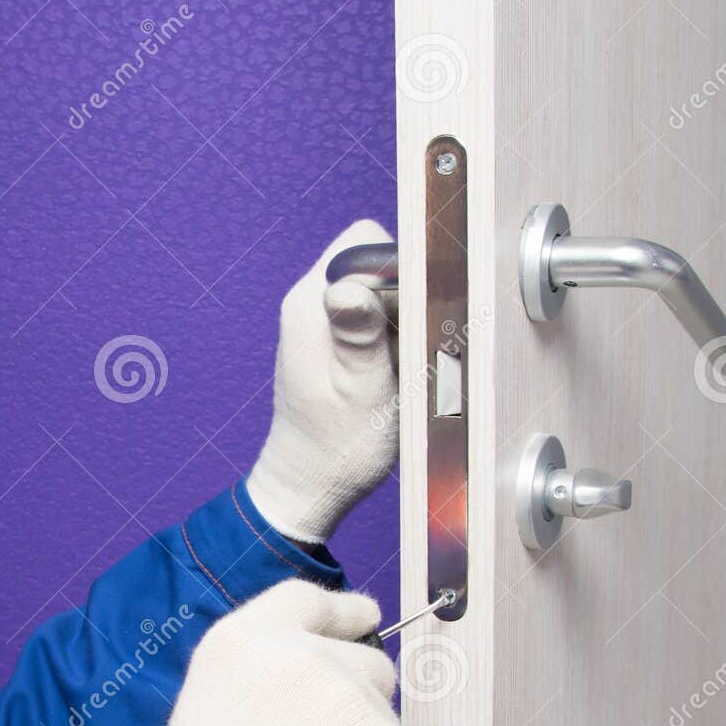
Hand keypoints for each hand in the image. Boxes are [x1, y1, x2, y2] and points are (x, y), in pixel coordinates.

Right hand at [124, 579, 416, 725]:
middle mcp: (307, 658)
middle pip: (366, 658)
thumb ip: (267, 673)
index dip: (342, 613)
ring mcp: (357, 705)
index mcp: (246, 641)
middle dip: (355, 692)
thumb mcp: (210, 708)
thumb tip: (326, 668)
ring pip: (384, 714)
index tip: (363, 618)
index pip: (311, 599)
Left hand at [245, 219, 398, 544]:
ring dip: (409, 322)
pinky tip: (396, 374)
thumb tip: (348, 287)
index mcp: (311, 305)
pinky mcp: (339, 339)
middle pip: (381, 263)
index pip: (365, 243)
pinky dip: (400, 340)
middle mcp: (312, 303)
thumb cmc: (337, 447)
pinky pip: (382, 318)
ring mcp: (325, 320)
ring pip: (387, 291)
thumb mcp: (360, 391)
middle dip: (410, 298)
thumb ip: (359, 334)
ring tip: (401, 369)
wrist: (311, 482)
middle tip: (410, 351)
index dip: (403, 269)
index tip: (415, 314)